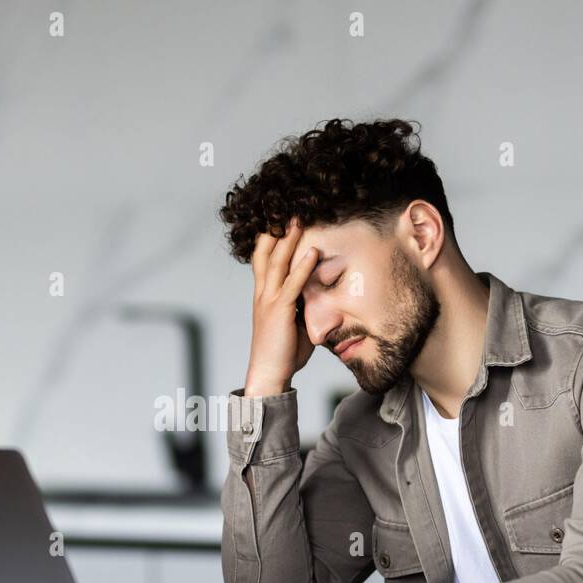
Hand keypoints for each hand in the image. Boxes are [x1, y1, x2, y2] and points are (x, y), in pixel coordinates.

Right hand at [243, 218, 319, 395]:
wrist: (268, 374)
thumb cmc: (283, 352)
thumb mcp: (294, 323)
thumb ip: (303, 306)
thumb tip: (319, 296)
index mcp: (263, 295)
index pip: (263, 259)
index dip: (270, 238)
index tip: (279, 219)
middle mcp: (262, 294)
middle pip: (266, 253)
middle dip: (275, 230)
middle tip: (286, 208)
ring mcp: (269, 301)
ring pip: (277, 263)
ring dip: (288, 240)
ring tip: (299, 220)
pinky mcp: (279, 311)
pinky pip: (292, 284)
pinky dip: (302, 267)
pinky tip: (312, 252)